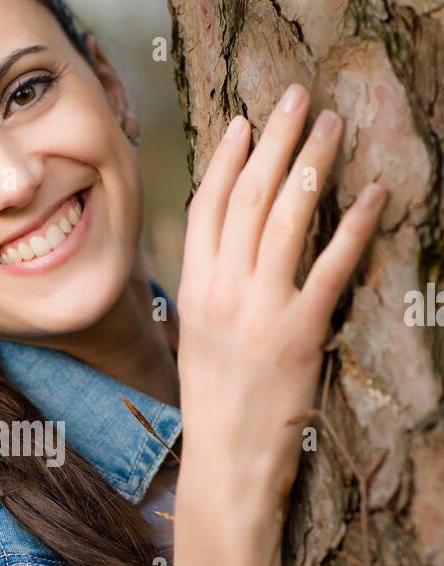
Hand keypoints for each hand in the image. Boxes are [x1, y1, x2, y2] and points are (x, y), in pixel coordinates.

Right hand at [175, 82, 386, 529]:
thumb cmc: (216, 411)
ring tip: (333, 125)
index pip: (207, 208)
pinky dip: (353, 227)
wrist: (225, 469)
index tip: (245, 120)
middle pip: (248, 199)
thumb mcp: (198, 344)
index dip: (228, 160)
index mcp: (192, 292)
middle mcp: (221, 293)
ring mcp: (258, 312)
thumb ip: (213, 295)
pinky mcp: (297, 335)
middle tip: (298, 96)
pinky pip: (330, 268)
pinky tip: (373, 196)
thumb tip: (230, 257)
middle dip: (275, 140)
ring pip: (285, 219)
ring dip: (313, 164)